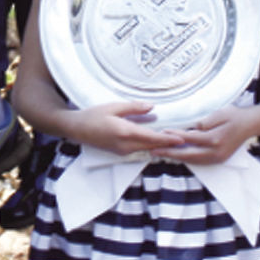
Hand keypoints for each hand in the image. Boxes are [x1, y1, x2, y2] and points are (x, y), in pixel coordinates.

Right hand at [67, 101, 184, 156]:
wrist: (76, 129)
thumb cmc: (93, 116)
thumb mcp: (113, 107)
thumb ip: (133, 108)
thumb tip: (151, 108)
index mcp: (124, 132)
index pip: (151, 137)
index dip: (168, 139)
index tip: (181, 138)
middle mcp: (125, 145)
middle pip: (152, 146)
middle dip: (168, 142)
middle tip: (183, 136)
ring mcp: (123, 151)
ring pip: (147, 148)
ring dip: (159, 144)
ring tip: (173, 137)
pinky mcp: (120, 152)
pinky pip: (140, 149)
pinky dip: (150, 144)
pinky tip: (156, 138)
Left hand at [155, 107, 253, 164]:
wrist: (252, 124)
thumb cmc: (235, 116)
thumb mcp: (219, 114)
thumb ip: (203, 123)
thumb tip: (188, 130)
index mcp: (216, 139)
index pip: (190, 139)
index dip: (175, 136)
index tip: (162, 133)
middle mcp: (216, 152)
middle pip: (188, 155)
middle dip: (169, 153)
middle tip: (153, 150)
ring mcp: (217, 158)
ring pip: (192, 161)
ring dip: (176, 157)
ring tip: (160, 154)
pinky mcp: (218, 159)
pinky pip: (199, 161)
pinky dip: (186, 158)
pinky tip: (176, 155)